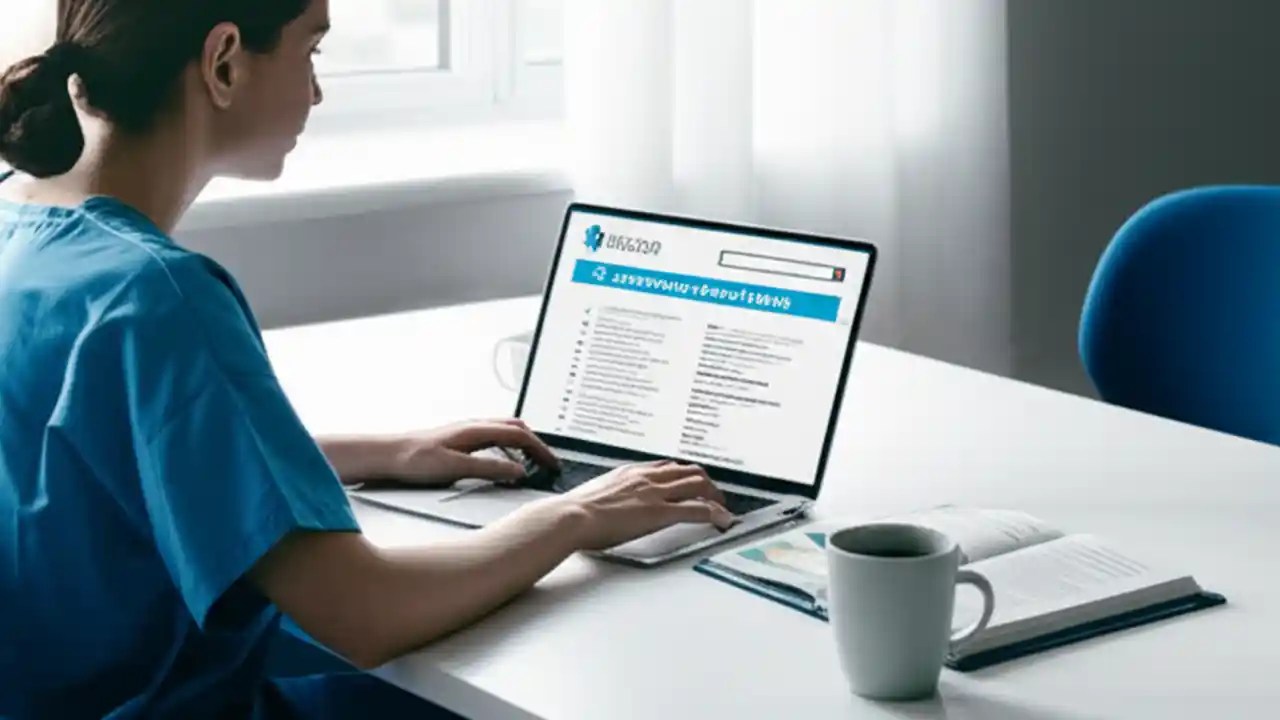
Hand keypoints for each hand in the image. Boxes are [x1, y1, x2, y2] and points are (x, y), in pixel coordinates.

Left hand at [385, 418, 559, 486]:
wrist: (386, 454)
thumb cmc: (413, 458)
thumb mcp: (455, 467)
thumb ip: (489, 469)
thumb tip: (518, 471)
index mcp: (476, 430)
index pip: (521, 436)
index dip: (541, 451)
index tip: (552, 465)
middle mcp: (473, 426)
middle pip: (517, 429)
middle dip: (537, 445)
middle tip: (548, 463)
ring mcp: (466, 432)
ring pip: (505, 432)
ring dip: (523, 445)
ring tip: (532, 463)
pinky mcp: (459, 441)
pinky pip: (492, 440)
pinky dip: (508, 449)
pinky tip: (503, 463)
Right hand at [553, 460, 734, 550]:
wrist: (571, 516)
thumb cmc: (576, 510)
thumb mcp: (596, 493)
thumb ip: (609, 493)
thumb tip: (606, 502)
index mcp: (631, 472)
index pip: (667, 466)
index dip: (684, 475)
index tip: (690, 483)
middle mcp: (647, 478)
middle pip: (689, 471)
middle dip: (706, 483)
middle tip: (713, 496)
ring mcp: (655, 494)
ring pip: (699, 485)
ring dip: (715, 496)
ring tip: (722, 508)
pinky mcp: (660, 513)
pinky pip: (697, 509)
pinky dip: (715, 514)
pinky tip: (722, 520)